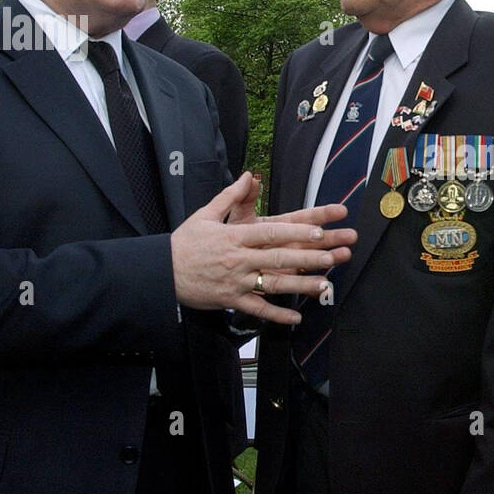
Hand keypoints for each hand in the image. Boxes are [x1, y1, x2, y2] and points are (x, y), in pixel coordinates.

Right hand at [170, 175, 355, 323]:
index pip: (270, 232)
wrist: (162, 272)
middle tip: (331, 256)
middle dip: (307, 257)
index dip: (295, 231)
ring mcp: (236, 281)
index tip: (318, 231)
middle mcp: (238, 259)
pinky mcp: (231, 300)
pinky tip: (296, 317)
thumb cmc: (185, 243)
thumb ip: (230, 196)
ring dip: (300, 285)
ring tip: (323, 285)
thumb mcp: (205, 214)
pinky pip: (257, 309)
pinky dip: (277, 315)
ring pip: (273, 284)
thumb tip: (248, 176)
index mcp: (234, 236)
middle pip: (278, 257)